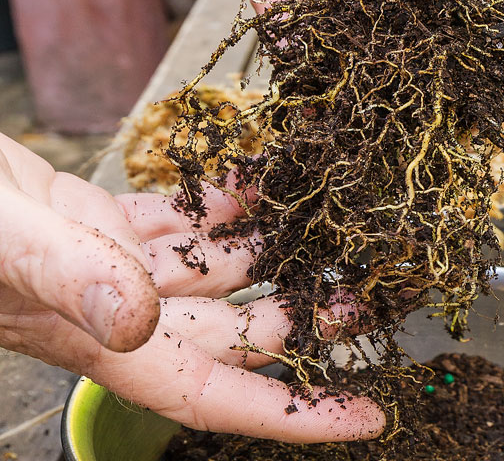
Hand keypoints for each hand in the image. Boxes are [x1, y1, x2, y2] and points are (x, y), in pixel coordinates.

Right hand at [0, 133, 383, 441]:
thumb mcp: (2, 243)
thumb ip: (67, 278)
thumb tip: (136, 319)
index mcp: (109, 338)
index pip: (219, 397)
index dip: (296, 416)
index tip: (368, 414)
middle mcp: (120, 312)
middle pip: (240, 330)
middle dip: (309, 316)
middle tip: (374, 289)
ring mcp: (112, 266)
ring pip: (219, 271)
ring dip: (277, 251)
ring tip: (339, 223)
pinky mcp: (100, 222)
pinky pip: (183, 220)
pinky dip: (225, 202)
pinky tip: (262, 178)